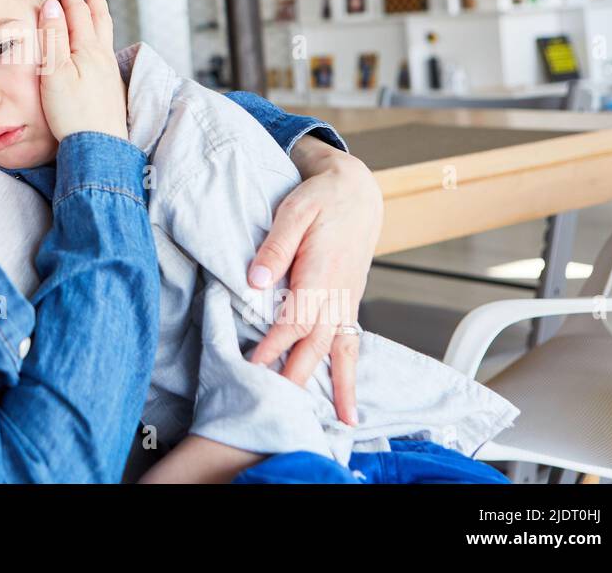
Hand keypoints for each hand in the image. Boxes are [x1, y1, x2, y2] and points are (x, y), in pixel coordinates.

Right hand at [37, 0, 127, 141]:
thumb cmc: (73, 114)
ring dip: (101, 15)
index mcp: (87, 50)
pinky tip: (101, 47)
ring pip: (106, 35)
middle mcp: (102, 57)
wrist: (98, 148)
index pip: (77, 12)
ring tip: (100, 5)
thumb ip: (53, 38)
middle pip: (99, 18)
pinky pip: (107, 52)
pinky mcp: (110, 89)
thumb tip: (52, 5)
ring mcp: (109, 73)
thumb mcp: (54, 73)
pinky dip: (103, 38)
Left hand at [246, 137, 382, 425]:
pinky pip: (351, 339)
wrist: (357, 191)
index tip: (255, 366)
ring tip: (344, 419)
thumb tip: (255, 280)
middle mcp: (338, 292)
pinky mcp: (350, 300)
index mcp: (321, 273)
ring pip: (342, 347)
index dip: (274, 344)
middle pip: (317, 342)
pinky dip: (350, 367)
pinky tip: (349, 391)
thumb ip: (275, 247)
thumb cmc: (321, 199)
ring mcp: (348, 299)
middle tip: (281, 407)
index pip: (295, 319)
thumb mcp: (293, 212)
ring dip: (340, 383)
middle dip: (299, 376)